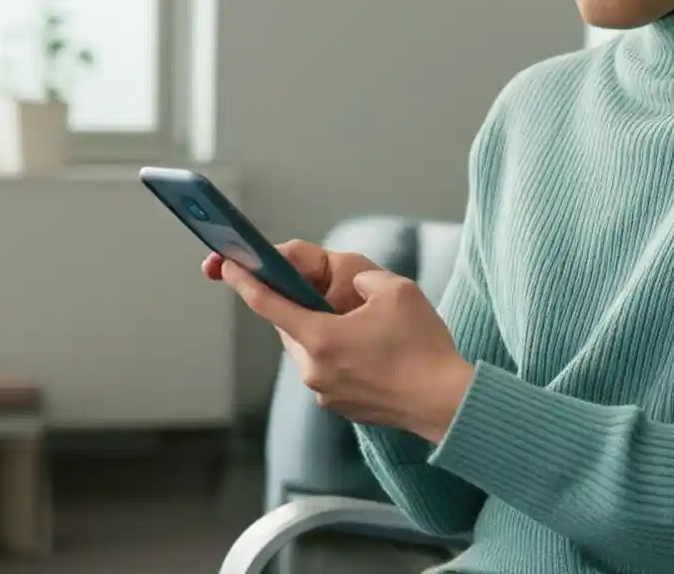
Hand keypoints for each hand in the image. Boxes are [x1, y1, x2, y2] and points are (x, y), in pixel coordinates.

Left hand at [203, 243, 474, 442]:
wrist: (444, 402)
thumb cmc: (423, 347)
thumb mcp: (396, 290)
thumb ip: (362, 278)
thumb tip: (350, 286)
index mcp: (320, 338)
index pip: (267, 304)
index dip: (244, 281)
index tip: (228, 266)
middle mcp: (313, 369)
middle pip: (291, 326)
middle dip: (304, 307)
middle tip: (331, 294)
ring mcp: (324, 392)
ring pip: (310, 349)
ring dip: (324, 332)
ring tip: (365, 327)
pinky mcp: (339, 407)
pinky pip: (327, 371)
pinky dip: (340, 355)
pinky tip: (374, 352)